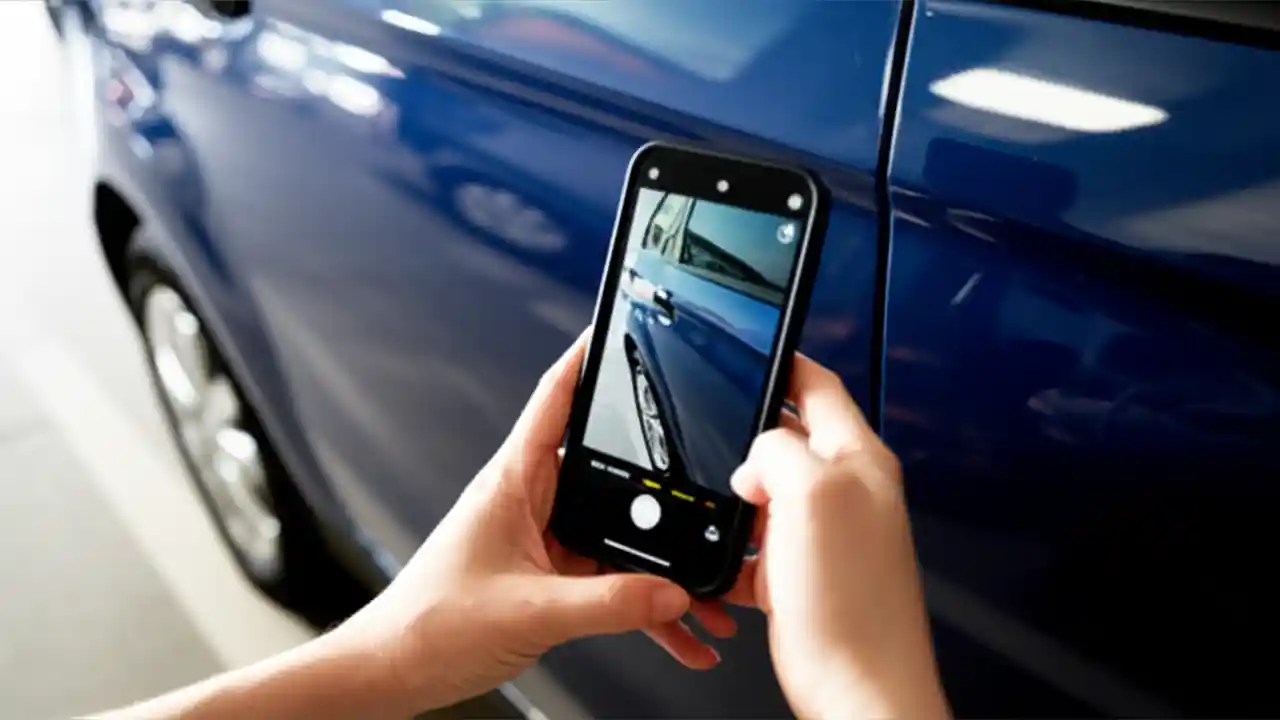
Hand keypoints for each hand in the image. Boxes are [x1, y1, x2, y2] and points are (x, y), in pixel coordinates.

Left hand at [325, 331, 698, 713]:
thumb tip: (674, 592)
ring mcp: (545, 540)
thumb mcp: (529, 611)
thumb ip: (608, 604)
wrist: (394, 673)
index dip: (589, 357)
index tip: (622, 326)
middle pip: (613, 474)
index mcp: (514, 480)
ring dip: (665, 568)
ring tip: (713, 597)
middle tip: (715, 494)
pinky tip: (681, 633)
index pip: (557, 398)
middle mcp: (533, 501)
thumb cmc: (428, 626)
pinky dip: (648, 608)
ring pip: (622, 538)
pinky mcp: (551, 579)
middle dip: (667, 492)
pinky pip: (613, 584)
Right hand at [726, 355, 948, 718]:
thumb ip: (780, 451)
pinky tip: (732, 570)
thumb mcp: (810, 497)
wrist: (860, 696)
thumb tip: (756, 457)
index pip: (820, 387)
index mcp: (860, 461)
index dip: (783, 362)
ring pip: (768, 496)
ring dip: (740, 505)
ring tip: (731, 525)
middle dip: (747, 446)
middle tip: (725, 462)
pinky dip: (738, 553)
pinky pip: (761, 547)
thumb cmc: (853, 611)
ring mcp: (829, 536)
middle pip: (788, 442)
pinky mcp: (807, 576)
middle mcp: (850, 493)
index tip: (751, 349)